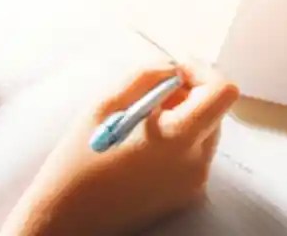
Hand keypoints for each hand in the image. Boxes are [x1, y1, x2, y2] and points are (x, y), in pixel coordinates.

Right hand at [2, 62, 239, 235]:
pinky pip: (194, 155)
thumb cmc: (78, 160)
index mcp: (179, 138)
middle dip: (188, 94)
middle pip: (215, 111)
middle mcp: (196, 163)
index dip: (201, 71)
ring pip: (205, 132)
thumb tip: (173, 67)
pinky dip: (177, 141)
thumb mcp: (106, 104)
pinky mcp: (185, 195)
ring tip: (142, 122)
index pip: (223, 92)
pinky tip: (143, 146)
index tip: (174, 70)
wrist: (64, 218)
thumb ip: (146, 76)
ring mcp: (194, 183)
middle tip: (150, 95)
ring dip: (182, 117)